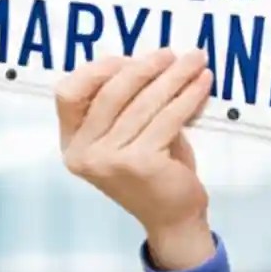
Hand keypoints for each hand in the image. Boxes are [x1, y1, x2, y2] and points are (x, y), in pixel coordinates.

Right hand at [55, 47, 216, 268]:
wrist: (173, 218)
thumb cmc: (153, 170)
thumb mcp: (130, 135)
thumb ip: (128, 104)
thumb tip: (150, 60)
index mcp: (72, 143)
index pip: (68, 94)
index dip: (97, 70)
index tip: (130, 58)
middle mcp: (83, 153)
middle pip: (111, 93)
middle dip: (145, 67)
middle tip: (172, 53)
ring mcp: (109, 160)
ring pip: (144, 103)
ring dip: (173, 76)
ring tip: (195, 61)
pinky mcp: (139, 164)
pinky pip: (167, 118)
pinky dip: (188, 96)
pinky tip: (202, 84)